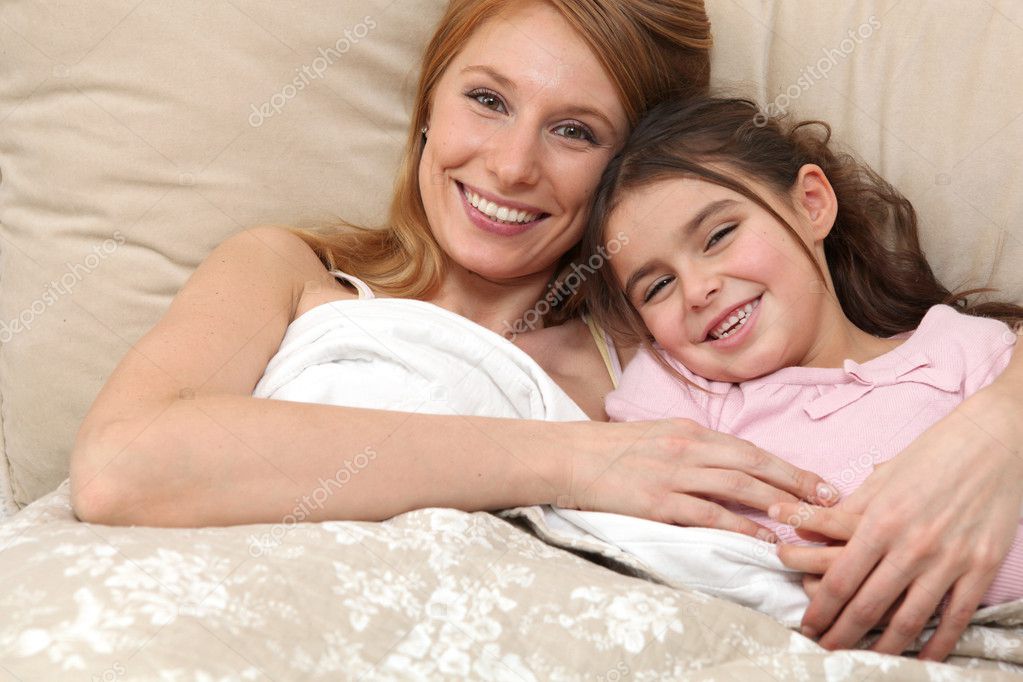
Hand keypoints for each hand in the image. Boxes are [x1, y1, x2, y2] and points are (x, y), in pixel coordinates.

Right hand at [566, 418, 840, 541]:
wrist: (566, 456)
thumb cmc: (606, 449)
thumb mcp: (654, 435)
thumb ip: (688, 447)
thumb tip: (720, 463)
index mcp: (688, 430)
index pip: (749, 448)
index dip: (787, 466)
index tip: (817, 481)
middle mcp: (687, 448)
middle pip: (755, 463)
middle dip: (797, 482)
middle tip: (832, 499)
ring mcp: (673, 474)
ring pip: (738, 485)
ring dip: (778, 502)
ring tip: (807, 519)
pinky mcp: (658, 501)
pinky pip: (708, 513)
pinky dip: (739, 524)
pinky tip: (762, 536)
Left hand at [791, 401, 1022, 661]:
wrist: (993, 442)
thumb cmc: (931, 455)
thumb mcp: (882, 478)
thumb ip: (847, 510)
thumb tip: (804, 527)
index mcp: (880, 520)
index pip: (839, 578)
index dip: (820, 609)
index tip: (806, 625)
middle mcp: (911, 545)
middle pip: (867, 605)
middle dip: (840, 634)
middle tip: (822, 649)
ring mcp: (948, 561)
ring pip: (908, 620)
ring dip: (881, 647)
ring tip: (860, 660)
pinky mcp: (980, 569)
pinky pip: (954, 619)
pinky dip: (936, 645)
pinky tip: (919, 659)